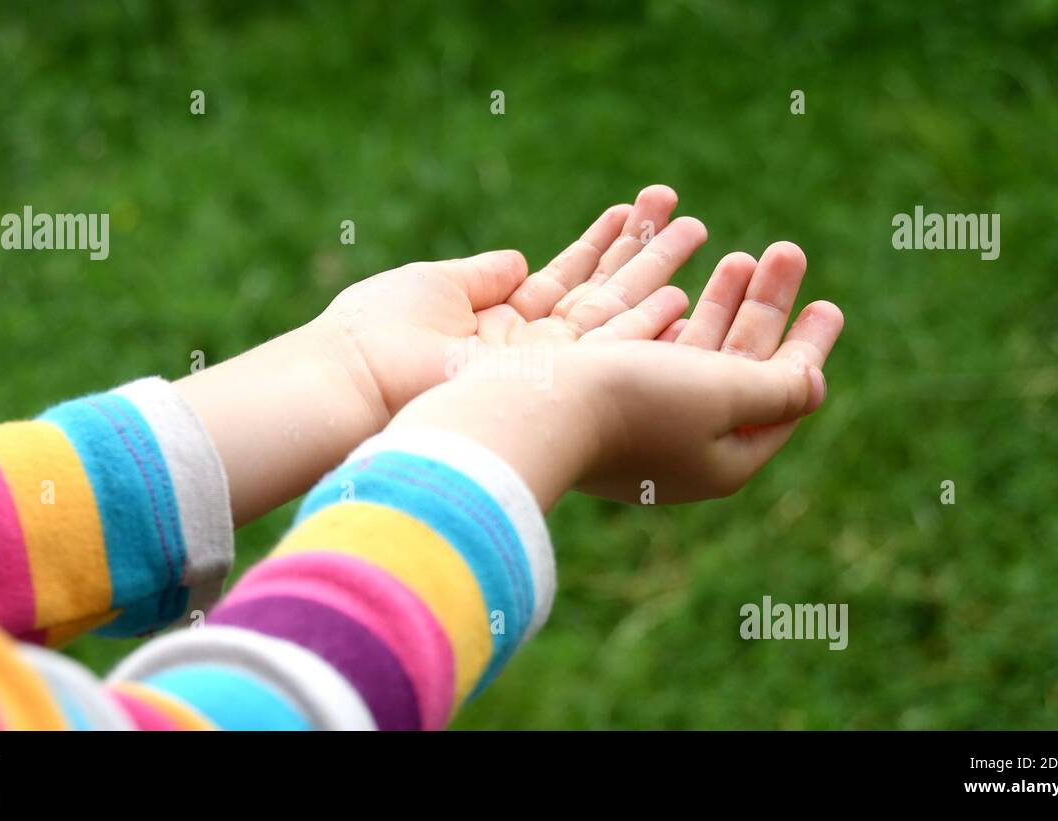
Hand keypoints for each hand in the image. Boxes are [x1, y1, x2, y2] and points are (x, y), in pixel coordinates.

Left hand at [317, 184, 704, 416]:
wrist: (356, 382)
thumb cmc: (379, 329)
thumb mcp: (440, 284)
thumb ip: (488, 275)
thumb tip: (520, 260)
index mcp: (502, 323)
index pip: (567, 278)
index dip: (603, 245)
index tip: (636, 211)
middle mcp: (533, 352)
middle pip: (604, 296)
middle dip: (647, 256)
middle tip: (693, 219)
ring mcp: (547, 372)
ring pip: (618, 318)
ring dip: (659, 279)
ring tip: (700, 234)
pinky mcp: (551, 389)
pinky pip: (611, 353)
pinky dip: (649, 327)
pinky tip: (684, 296)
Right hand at [389, 242, 843, 507]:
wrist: (531, 409)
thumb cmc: (635, 402)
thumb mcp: (726, 393)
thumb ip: (779, 387)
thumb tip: (814, 384)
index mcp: (724, 460)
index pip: (783, 400)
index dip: (809, 348)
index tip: (827, 303)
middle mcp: (684, 449)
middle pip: (740, 370)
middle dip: (762, 308)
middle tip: (784, 251)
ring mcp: (641, 427)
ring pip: (695, 356)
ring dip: (721, 303)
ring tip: (739, 255)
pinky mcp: (601, 404)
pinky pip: (654, 357)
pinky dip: (675, 319)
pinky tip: (683, 290)